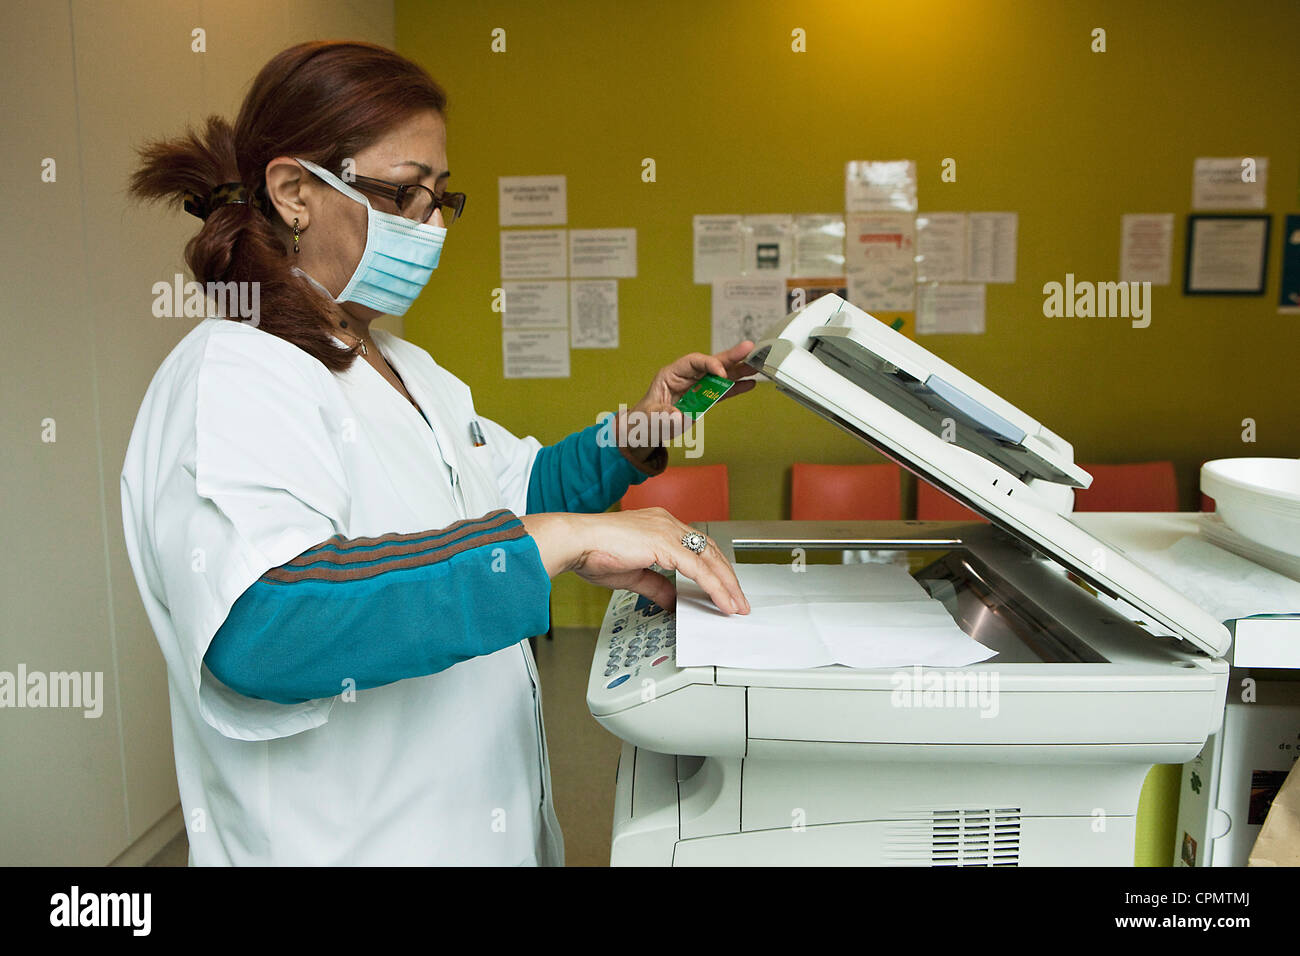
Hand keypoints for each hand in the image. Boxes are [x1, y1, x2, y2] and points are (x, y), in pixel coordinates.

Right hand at [520, 510, 749, 614]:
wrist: (575, 542)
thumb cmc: (593, 552)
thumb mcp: (633, 575)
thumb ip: (657, 586)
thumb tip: (672, 600)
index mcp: (660, 526)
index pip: (697, 547)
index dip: (714, 568)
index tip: (723, 588)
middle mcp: (668, 523)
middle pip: (710, 551)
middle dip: (727, 578)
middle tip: (737, 600)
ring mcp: (668, 531)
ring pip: (710, 560)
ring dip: (727, 585)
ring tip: (736, 606)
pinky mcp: (666, 544)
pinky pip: (699, 570)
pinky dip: (715, 588)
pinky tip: (722, 602)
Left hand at [618, 340, 758, 454]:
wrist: (646, 430)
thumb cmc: (645, 419)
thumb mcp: (650, 417)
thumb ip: (663, 415)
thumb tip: (678, 416)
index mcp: (671, 374)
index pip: (694, 362)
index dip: (710, 364)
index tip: (722, 374)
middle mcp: (686, 377)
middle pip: (711, 363)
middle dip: (730, 357)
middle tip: (749, 348)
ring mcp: (697, 388)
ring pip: (720, 376)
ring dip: (739, 371)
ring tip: (757, 366)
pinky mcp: (703, 400)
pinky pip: (722, 392)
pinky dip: (735, 388)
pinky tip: (750, 384)